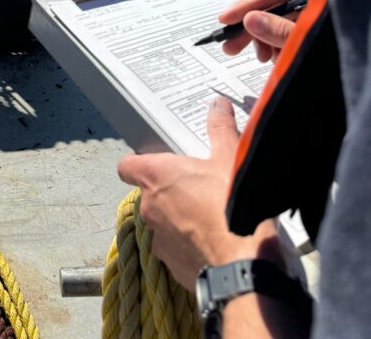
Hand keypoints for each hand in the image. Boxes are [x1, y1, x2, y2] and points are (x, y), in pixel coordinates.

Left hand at [117, 98, 275, 289]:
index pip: (127, 166)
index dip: (138, 164)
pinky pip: (177, 251)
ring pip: (163, 224)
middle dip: (170, 192)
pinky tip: (213, 243)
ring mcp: (159, 240)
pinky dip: (190, 247)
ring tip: (210, 217)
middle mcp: (150, 208)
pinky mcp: (172, 267)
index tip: (157, 164)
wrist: (243, 265)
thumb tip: (218, 104)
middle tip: (198, 188)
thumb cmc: (231, 205)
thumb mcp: (231, 158)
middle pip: (150, 195)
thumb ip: (220, 129)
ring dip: (180, 220)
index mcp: (156, 177)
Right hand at [218, 0, 318, 61]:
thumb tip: (250, 20)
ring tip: (262, 57)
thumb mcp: (311, 40)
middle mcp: (317, 1)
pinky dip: (277, 46)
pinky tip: (276, 57)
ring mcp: (316, 17)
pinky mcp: (314, 34)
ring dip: (264, 40)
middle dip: (252, 28)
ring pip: (279, 23)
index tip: (225, 19)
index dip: (248, 4)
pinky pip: (288, 35)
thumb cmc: (361, 59)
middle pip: (275, 8)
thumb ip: (282, 30)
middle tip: (230, 46)